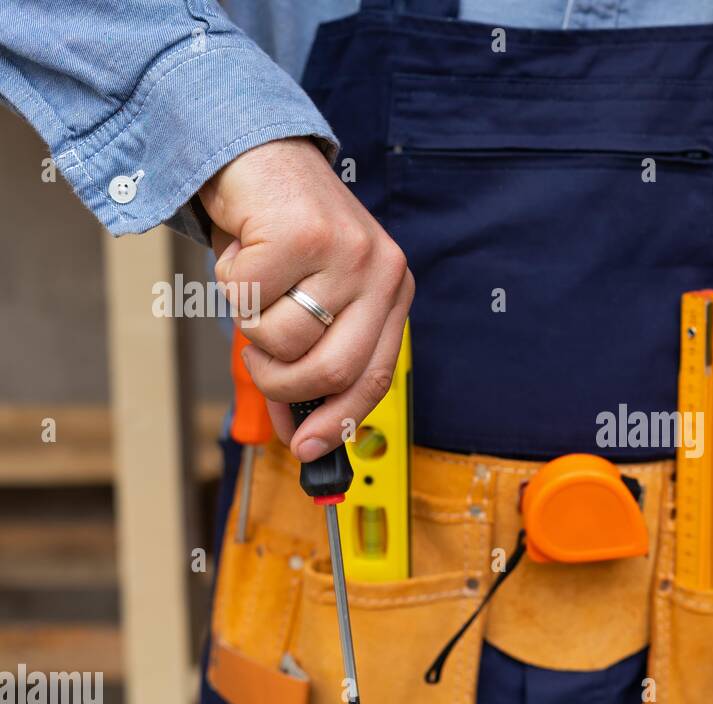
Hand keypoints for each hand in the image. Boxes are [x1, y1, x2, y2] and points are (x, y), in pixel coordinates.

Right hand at [200, 137, 413, 461]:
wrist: (256, 152)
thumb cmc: (281, 235)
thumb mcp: (311, 298)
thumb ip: (312, 359)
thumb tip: (298, 433)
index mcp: (392, 293)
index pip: (374, 378)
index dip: (338, 421)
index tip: (308, 450)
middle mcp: (381, 273)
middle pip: (330, 372)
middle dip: (280, 382)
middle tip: (258, 363)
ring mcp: (347, 252)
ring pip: (282, 339)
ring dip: (248, 324)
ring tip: (254, 286)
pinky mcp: (302, 234)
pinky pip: (247, 299)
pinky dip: (228, 283)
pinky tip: (243, 249)